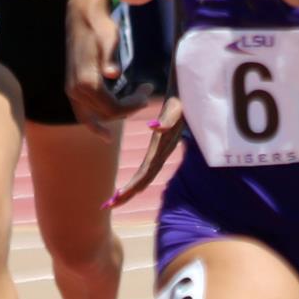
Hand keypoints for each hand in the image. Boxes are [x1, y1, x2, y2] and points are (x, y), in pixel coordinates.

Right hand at [64, 0, 145, 135]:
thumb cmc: (100, 27)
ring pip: (92, 118)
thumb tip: (113, 74)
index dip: (133, 106)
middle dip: (129, 108)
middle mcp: (75, 90)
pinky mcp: (73, 88)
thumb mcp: (109, 39)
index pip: (112, 108)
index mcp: (86, 80)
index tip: (148, 93)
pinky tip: (106, 132)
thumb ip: (110, 58)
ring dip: (115, 116)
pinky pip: (83, 114)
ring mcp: (72, 91)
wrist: (83, 17)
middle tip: (147, 93)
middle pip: (106, 114)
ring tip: (136, 103)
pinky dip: (95, 123)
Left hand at [104, 95, 185, 209]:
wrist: (192, 92)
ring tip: (113, 200)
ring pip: (145, 176)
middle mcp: (162, 152)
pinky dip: (135, 180)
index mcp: (162, 147)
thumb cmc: (182, 98)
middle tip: (106, 206)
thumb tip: (154, 127)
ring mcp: (162, 150)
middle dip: (126, 195)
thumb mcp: (176, 107)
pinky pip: (146, 168)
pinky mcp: (161, 146)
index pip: (144, 173)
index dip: (131, 187)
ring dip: (129, 191)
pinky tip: (128, 187)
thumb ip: (168, 119)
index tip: (116, 197)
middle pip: (143, 180)